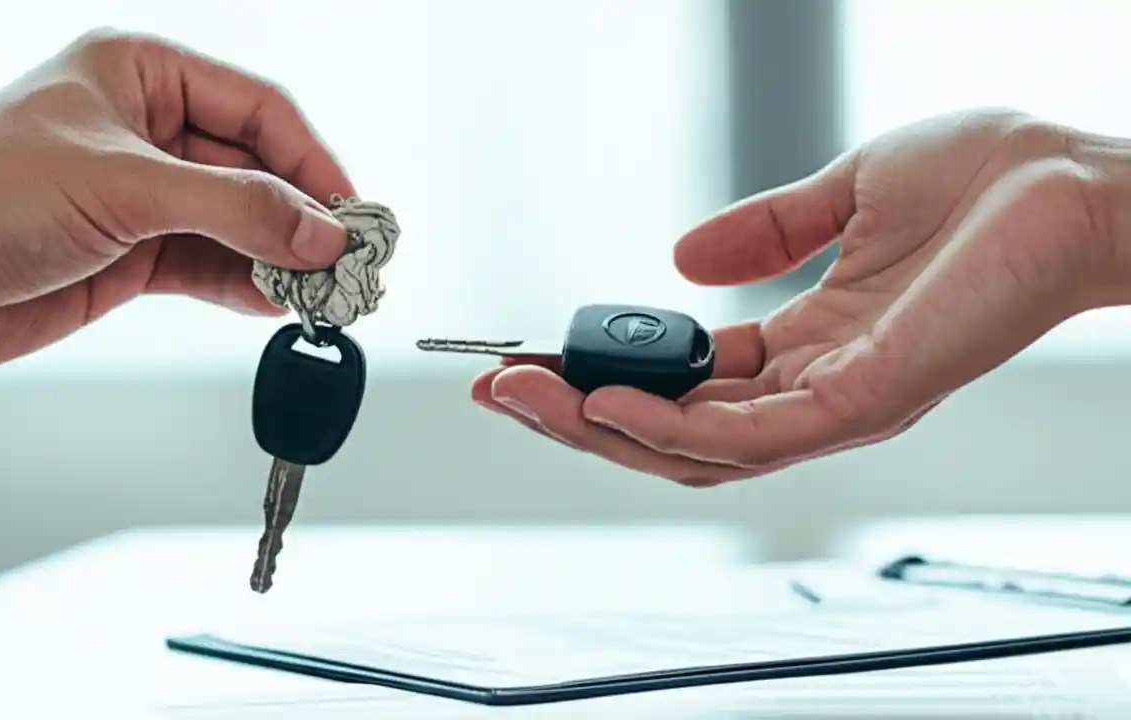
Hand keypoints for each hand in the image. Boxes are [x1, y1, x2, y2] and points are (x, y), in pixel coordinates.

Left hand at [0, 29, 352, 378]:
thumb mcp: (123, 185)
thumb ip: (235, 209)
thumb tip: (318, 231)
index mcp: (139, 73)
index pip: (258, 108)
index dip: (312, 159)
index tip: (349, 209)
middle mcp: (144, 131)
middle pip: (255, 169)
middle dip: (301, 215)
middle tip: (346, 258)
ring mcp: (139, 197)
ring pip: (238, 223)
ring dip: (280, 258)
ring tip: (322, 289)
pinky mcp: (129, 255)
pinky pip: (210, 267)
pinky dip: (247, 285)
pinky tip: (277, 301)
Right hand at [473, 110, 1130, 484]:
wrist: (1079, 175)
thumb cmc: (989, 180)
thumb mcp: (844, 193)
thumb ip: (764, 232)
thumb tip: (680, 255)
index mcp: (808, 343)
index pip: (686, 383)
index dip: (605, 374)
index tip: (535, 353)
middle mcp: (815, 388)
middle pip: (674, 432)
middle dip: (577, 417)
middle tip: (500, 389)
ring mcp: (839, 403)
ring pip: (695, 450)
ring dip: (601, 430)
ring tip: (526, 399)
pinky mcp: (863, 400)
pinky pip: (748, 438)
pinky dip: (670, 428)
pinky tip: (608, 404)